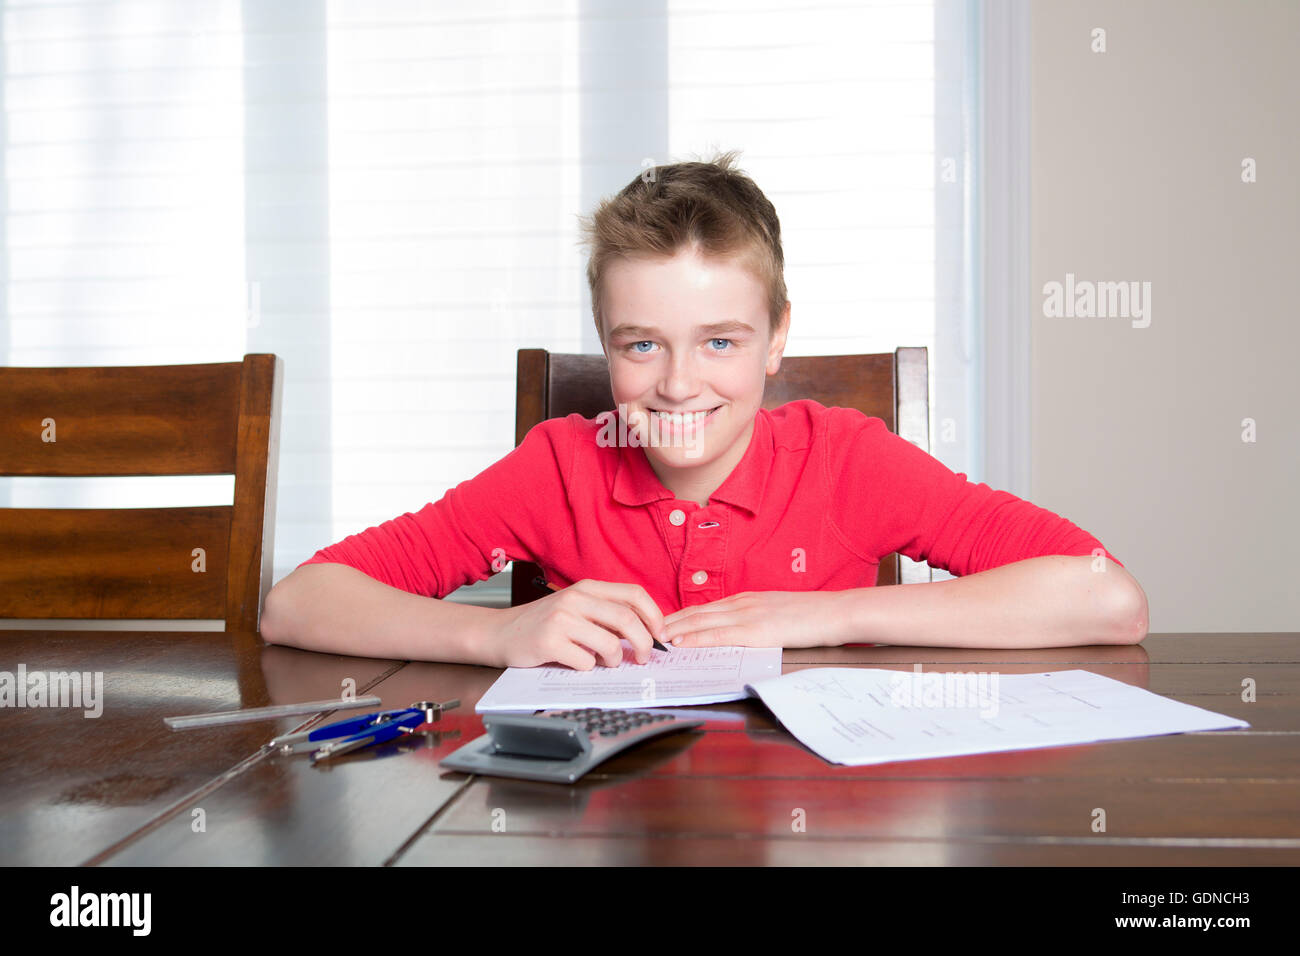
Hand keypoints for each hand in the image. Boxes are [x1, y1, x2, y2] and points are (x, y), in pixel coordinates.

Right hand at [482, 579, 665, 669]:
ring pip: (610, 644)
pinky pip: (586, 662)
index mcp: (587, 588)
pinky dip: (588, 668)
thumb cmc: (543, 624)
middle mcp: (575, 599)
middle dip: (644, 644)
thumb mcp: (576, 608)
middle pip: (627, 620)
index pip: (634, 594)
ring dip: (615, 660)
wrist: (499, 632)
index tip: (661, 635)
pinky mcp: (549, 642)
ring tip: (606, 662)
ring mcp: (561, 619)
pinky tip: (577, 663)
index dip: (655, 615)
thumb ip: (606, 613)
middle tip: (644, 658)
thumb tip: (647, 632)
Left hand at [660, 590, 854, 649]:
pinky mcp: (755, 630)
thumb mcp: (779, 614)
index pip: (705, 608)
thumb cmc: (814, 617)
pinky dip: (695, 637)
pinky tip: (680, 642)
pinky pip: (718, 634)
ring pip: (701, 621)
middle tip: (645, 630)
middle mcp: (742, 603)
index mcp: (748, 600)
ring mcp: (748, 615)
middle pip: (696, 612)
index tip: (662, 624)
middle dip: (669, 622)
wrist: (837, 612)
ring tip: (653, 637)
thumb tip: (742, 634)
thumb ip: (758, 620)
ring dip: (675, 629)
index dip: (681, 616)